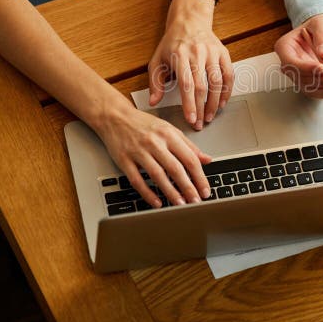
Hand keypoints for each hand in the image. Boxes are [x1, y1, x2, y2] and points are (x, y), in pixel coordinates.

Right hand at [95, 101, 211, 207]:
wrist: (115, 116)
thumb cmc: (144, 124)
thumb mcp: (169, 129)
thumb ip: (188, 145)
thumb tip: (207, 159)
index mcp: (169, 134)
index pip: (189, 158)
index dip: (199, 176)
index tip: (205, 190)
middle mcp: (155, 142)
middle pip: (175, 168)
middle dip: (188, 187)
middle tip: (196, 201)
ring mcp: (139, 152)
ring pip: (157, 175)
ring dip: (170, 192)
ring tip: (180, 204)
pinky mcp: (124, 160)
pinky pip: (137, 180)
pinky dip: (147, 193)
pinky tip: (156, 202)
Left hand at [148, 0, 233, 129]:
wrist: (189, 22)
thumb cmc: (172, 44)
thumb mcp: (157, 60)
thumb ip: (155, 82)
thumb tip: (153, 102)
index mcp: (179, 55)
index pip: (186, 84)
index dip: (189, 104)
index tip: (191, 119)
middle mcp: (197, 53)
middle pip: (202, 86)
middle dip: (202, 108)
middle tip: (200, 124)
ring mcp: (212, 53)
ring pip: (217, 82)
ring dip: (215, 103)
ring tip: (210, 116)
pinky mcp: (223, 53)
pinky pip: (228, 75)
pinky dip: (227, 91)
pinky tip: (221, 103)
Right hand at [274, 14, 322, 97]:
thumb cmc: (320, 26)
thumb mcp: (322, 24)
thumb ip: (322, 37)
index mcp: (285, 48)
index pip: (291, 63)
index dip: (306, 68)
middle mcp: (290, 65)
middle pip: (302, 79)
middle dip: (322, 80)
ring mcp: (301, 75)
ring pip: (311, 89)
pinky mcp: (313, 82)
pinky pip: (320, 92)